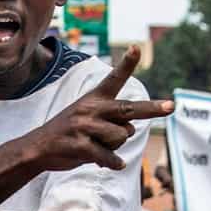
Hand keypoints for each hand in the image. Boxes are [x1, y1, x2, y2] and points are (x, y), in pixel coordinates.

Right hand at [18, 47, 174, 174]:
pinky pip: (109, 156)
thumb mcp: (87, 117)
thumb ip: (113, 120)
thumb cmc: (70, 132)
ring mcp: (85, 127)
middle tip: (172, 106)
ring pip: (122, 137)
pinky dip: (113, 162)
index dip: (126, 64)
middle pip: (129, 110)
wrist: (38, 147)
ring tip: (99, 145)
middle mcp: (91, 109)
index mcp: (94, 99)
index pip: (114, 79)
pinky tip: (113, 163)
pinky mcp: (81, 146)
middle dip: (153, 109)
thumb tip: (133, 129)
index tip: (137, 47)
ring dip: (117, 145)